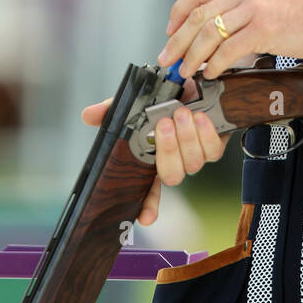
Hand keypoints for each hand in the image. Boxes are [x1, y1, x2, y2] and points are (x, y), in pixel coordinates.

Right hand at [81, 75, 229, 224]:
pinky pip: (212, 150)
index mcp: (151, 160)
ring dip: (187, 137)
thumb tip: (88, 115)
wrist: (193, 84)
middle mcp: (174, 163)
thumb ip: (111, 110)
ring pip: (193, 163)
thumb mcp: (133, 102)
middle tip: (164, 124)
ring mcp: (194, 157)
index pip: (147, 191)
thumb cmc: (162, 98)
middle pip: (172, 176)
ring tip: (181, 113)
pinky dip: (206, 133)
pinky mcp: (214, 147)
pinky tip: (199, 117)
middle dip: (168, 150)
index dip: (146, 206)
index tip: (144, 218)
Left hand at [155, 0, 302, 77]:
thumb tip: (211, 34)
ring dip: (192, 56)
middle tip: (168, 58)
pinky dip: (215, 64)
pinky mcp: (262, 30)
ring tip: (187, 70)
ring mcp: (252, 10)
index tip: (169, 30)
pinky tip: (212, 73)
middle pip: (197, 16)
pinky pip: (228, 49)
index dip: (177, 13)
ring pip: (209, 34)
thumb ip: (237, 10)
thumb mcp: (262, 1)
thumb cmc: (299, 13)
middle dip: (177, 41)